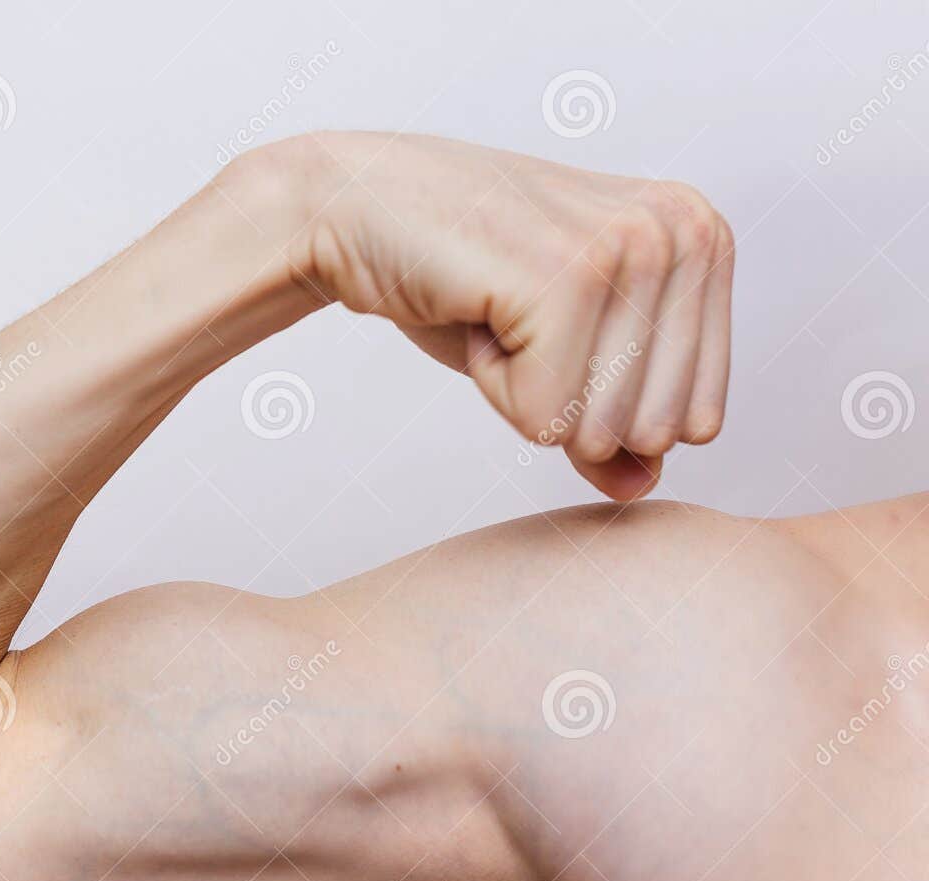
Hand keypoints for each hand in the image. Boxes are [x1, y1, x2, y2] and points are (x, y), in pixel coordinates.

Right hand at [272, 132, 734, 499]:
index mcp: (705, 241)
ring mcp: (631, 248)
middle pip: (653, 431)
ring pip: (600, 429)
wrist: (358, 208)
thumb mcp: (555, 352)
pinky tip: (475, 313)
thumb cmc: (458, 272)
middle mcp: (685, 233)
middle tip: (519, 323)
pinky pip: (547, 417)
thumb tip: (644, 488)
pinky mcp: (569, 278)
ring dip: (526, 394)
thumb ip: (611, 420)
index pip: (696, 416)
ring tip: (497, 314)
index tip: (550, 332)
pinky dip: (493, 386)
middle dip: (566, 405)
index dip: (601, 406)